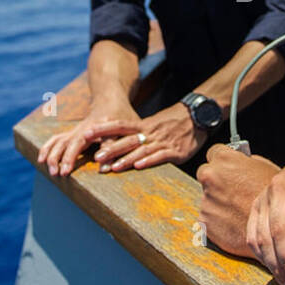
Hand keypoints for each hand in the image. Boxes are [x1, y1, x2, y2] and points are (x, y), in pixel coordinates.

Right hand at [38, 101, 137, 177]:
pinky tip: (41, 159)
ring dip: (52, 155)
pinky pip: (56, 140)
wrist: (110, 101)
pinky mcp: (71, 134)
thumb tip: (104, 169)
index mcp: (96, 127)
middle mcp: (83, 129)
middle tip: (58, 173)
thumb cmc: (122, 118)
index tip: (67, 171)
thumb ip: (113, 148)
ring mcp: (76, 131)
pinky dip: (47, 148)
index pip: (82, 143)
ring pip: (59, 141)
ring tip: (50, 170)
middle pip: (68, 142)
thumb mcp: (125, 130)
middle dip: (61, 158)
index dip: (73, 157)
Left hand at [83, 103, 205, 172]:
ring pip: (141, 150)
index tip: (86, 133)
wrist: (197, 116)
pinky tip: (139, 166)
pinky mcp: (174, 151)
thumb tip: (117, 143)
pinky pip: (160, 156)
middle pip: (127, 140)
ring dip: (126, 159)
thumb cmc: (173, 122)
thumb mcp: (153, 124)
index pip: (118, 125)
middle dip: (110, 149)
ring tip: (113, 167)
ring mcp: (162, 142)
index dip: (102, 129)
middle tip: (95, 158)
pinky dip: (149, 161)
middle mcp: (150, 133)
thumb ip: (137, 133)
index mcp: (143, 125)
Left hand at [196, 145, 280, 257]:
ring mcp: (206, 200)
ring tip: (238, 210)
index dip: (223, 160)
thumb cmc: (276, 198)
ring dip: (218, 202)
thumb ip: (245, 162)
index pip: (214, 152)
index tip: (227, 167)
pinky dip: (218, 220)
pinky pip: (208, 217)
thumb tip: (238, 163)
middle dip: (216, 180)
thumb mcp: (266, 169)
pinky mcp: (205, 221)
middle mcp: (210, 177)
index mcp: (224, 160)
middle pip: (206, 174)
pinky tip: (234, 222)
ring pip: (208, 197)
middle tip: (233, 190)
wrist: (276, 230)